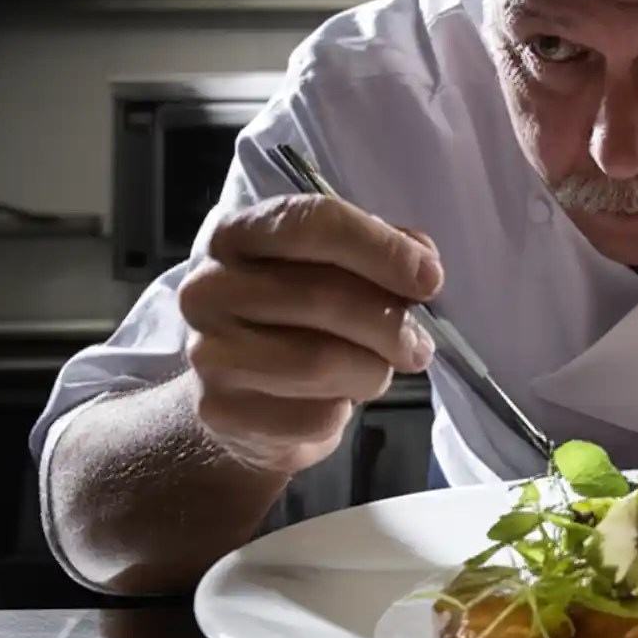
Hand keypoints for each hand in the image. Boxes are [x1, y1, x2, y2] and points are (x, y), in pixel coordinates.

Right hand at [179, 195, 442, 474]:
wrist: (240, 396)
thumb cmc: (295, 319)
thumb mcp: (332, 269)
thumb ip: (378, 253)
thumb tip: (423, 265)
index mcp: (236, 233)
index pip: (312, 222)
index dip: (381, 250)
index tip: (430, 278)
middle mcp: (209, 286)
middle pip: (322, 296)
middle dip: (389, 323)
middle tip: (419, 345)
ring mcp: (206, 351)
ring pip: (322, 361)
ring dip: (373, 370)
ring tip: (382, 370)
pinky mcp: (219, 411)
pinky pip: (312, 415)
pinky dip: (343, 409)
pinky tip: (338, 400)